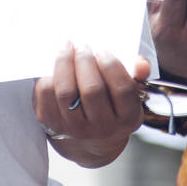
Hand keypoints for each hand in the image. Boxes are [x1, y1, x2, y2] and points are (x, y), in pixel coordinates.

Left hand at [33, 43, 151, 167]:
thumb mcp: (131, 95)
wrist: (92, 138)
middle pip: (91, 90)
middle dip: (85, 61)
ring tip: (67, 48)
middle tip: (83, 46)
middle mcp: (102, 128)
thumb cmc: (113, 106)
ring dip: (64, 64)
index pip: (122, 89)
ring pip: (66, 92)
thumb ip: (137, 75)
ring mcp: (76, 129)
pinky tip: (55, 66)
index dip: (112, 66)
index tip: (103, 51)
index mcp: (127, 118)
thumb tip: (141, 64)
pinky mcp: (53, 125)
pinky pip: (46, 96)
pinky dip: (47, 77)